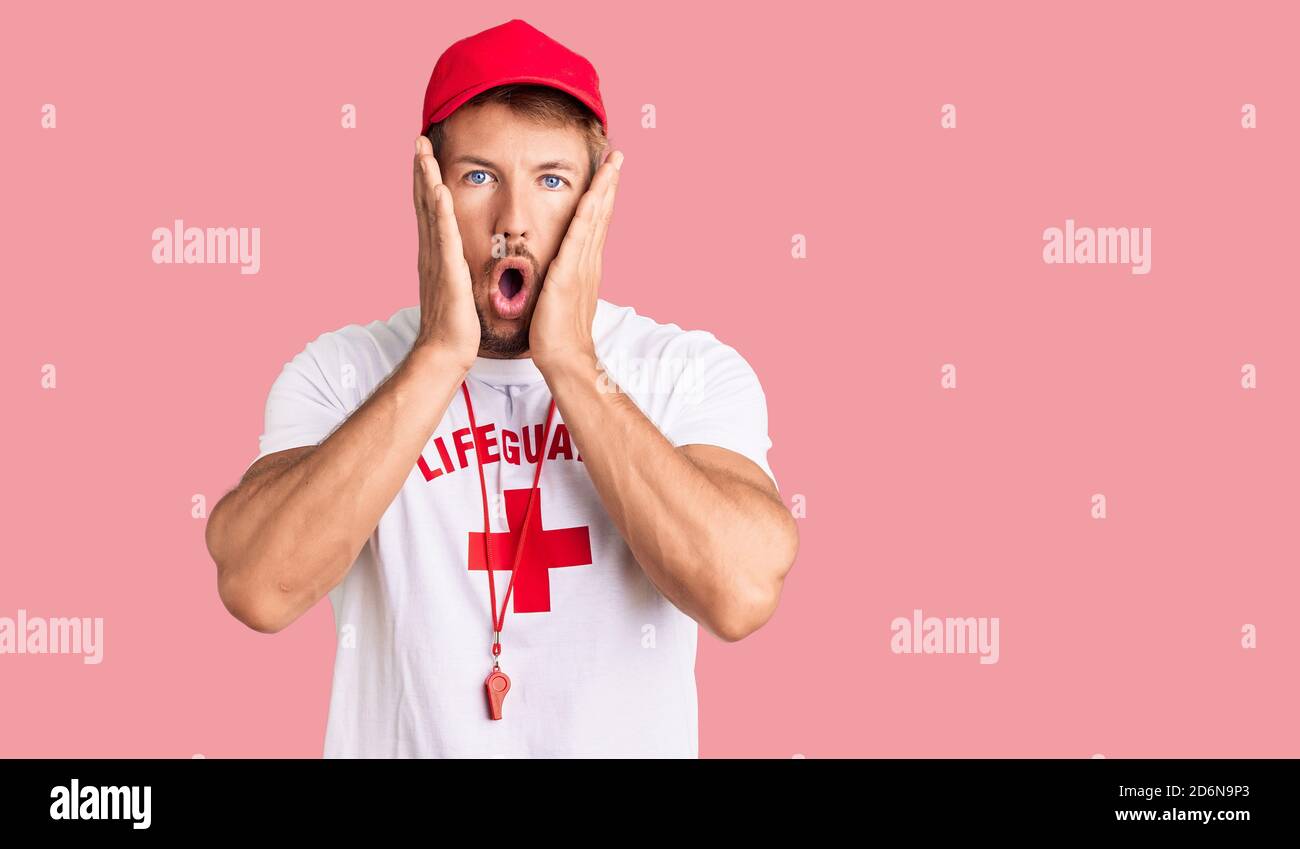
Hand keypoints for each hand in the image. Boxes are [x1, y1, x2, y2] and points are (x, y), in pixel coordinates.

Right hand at [412, 136, 478, 369]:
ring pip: (430, 212)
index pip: (431, 211)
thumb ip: (458, 269)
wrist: (445, 353)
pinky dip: (440, 212)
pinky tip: (438, 190)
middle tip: (418, 139)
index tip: (426, 155)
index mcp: (436, 255)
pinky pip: (443, 236)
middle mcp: (431, 253)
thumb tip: (463, 259)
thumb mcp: (458, 289)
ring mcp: (437, 260)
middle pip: (423, 203)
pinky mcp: (447, 272)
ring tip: (422, 152)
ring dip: (425, 180)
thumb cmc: (456, 327)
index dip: (426, 182)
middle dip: (421, 170)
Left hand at [530, 149, 623, 373]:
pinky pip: (579, 237)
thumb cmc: (557, 333)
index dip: (603, 196)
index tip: (608, 172)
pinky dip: (588, 214)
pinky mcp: (569, 274)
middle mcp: (588, 261)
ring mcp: (582, 266)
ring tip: (612, 164)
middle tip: (618, 155)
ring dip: (604, 189)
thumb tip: (560, 267)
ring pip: (595, 219)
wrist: (564, 358)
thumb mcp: (562, 296)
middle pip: (602, 214)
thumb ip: (564, 277)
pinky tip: (593, 195)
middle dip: (610, 183)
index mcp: (585, 264)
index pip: (596, 223)